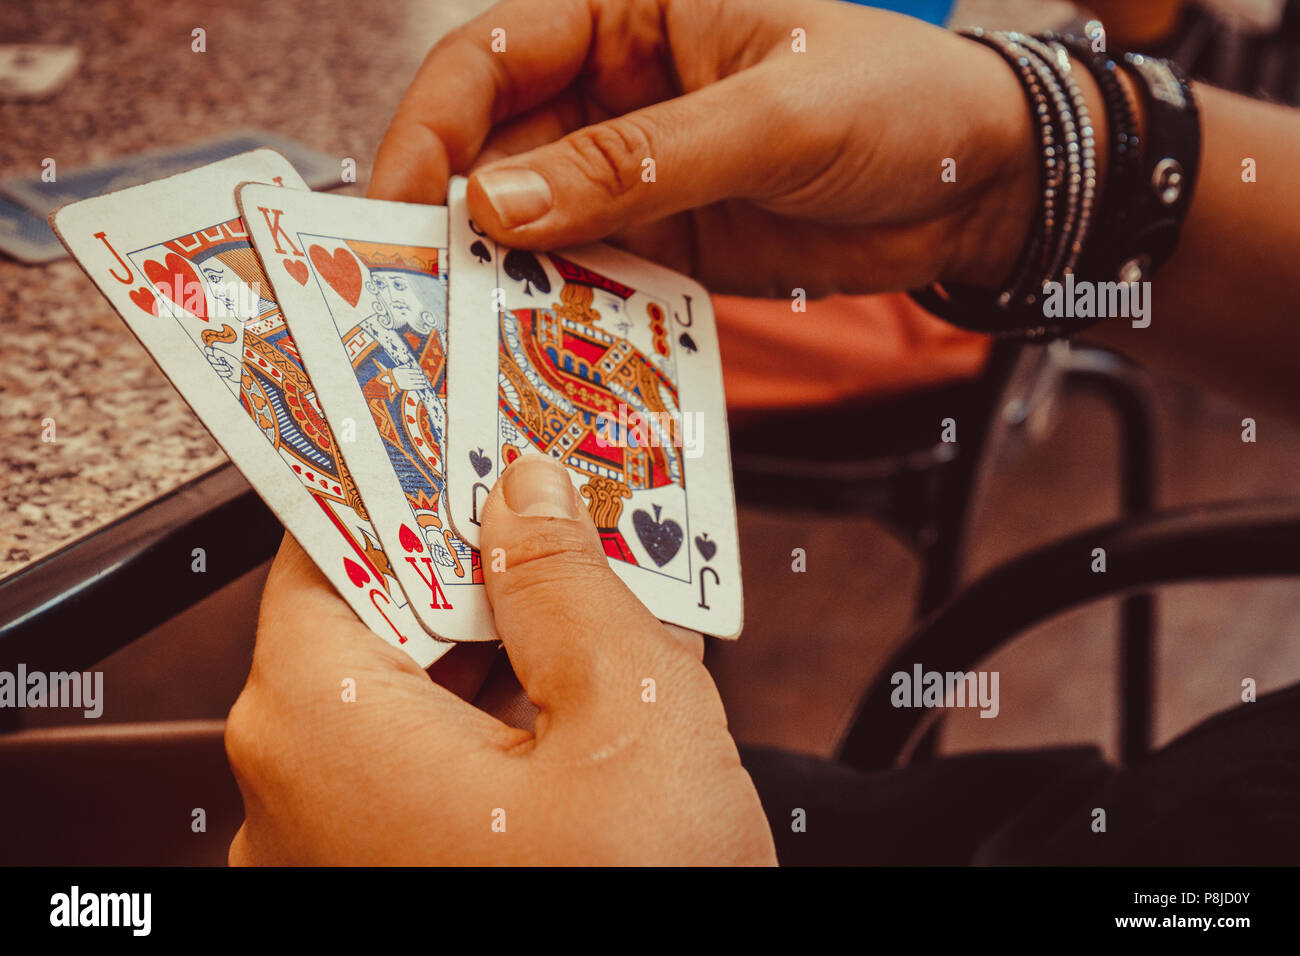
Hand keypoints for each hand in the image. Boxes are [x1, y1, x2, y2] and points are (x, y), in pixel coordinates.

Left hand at [225, 455, 775, 864]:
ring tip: (602, 595)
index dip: (408, 475)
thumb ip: (569, 580)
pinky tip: (588, 695)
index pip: (333, 540)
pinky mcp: (389, 877)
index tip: (461, 429)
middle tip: (561, 507)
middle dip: (482, 560)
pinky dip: (502, 720)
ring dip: (505, 640)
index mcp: (322, 721)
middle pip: (377, 616)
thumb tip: (529, 492)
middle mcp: (295, 787)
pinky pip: (430, 766)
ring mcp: (335, 848)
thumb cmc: (629, 906)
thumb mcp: (628, 712)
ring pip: (413, 693)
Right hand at [370, 0, 1038, 297]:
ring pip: (533, 222)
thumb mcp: (771, 118)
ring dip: (498, 276)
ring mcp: (634, 173)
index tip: (389, 206)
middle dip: (447, 218)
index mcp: (626, 13)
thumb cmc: (899, 103)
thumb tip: (498, 204)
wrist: (981, 183)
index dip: (427, 128)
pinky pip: (590, 275)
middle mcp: (613, 90)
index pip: (489, 58)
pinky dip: (560, 311)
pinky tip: (535, 350)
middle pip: (494, 149)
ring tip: (458, 337)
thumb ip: (636, 162)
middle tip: (405, 294)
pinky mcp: (663, 241)